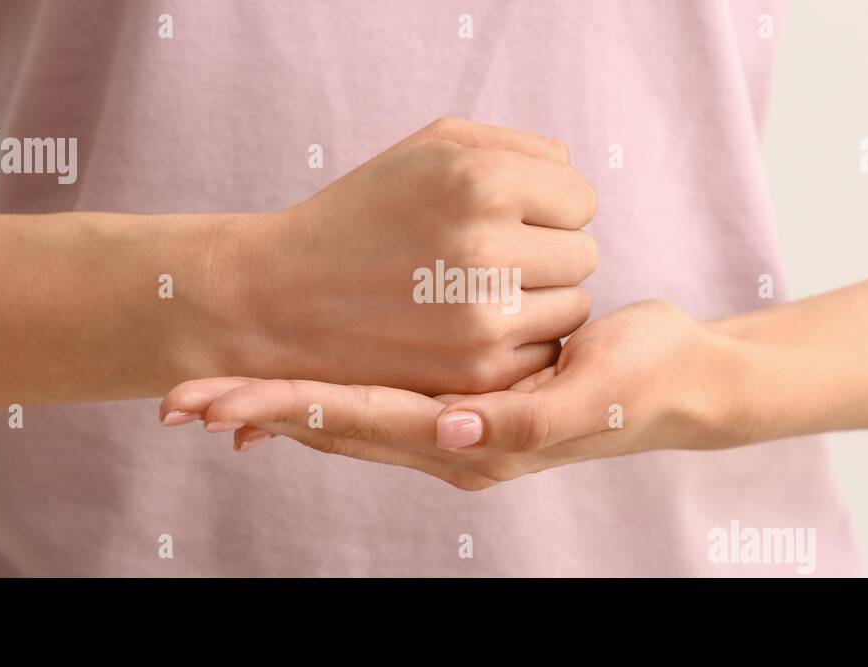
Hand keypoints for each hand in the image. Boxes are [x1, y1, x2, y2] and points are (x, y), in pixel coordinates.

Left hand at [159, 300, 750, 489]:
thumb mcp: (597, 391)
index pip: (363, 420)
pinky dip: (324, 401)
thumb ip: (526, 421)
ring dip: (278, 409)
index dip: (288, 406)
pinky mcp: (459, 408)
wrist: (680, 379)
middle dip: (258, 412)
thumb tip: (452, 429)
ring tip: (210, 403)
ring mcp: (453, 431)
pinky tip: (290, 391)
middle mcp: (454, 445)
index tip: (218, 403)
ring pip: (346, 423)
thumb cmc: (644, 376)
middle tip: (178, 402)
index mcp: (479, 441)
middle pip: (335, 428)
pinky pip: (375, 410)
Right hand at [209, 118, 597, 396]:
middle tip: (487, 257)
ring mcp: (482, 318)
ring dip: (540, 301)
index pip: (581, 198)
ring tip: (477, 291)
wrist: (284, 299)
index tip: (502, 217)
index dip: (545, 207)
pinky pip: (544, 353)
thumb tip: (577, 180)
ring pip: (573, 308)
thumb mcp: (431, 149)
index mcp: (479, 181)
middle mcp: (486, 248)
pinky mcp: (476, 373)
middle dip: (545, 254)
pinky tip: (470, 329)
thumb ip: (517, 149)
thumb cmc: (367, 213)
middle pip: (584, 255)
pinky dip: (519, 344)